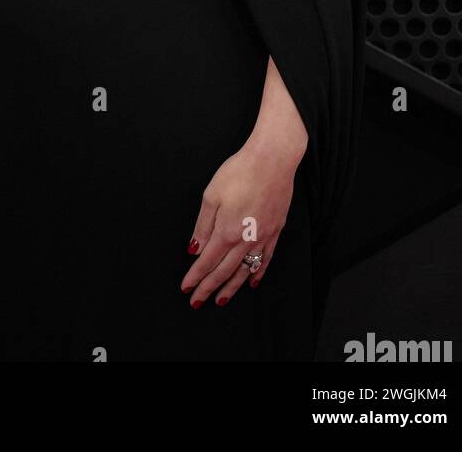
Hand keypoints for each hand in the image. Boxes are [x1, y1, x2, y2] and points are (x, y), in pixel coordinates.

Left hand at [179, 137, 299, 307]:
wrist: (272, 160)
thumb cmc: (239, 172)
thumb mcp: (211, 195)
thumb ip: (203, 226)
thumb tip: (195, 249)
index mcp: (226, 231)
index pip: (207, 261)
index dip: (196, 277)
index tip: (186, 288)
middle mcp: (245, 239)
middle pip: (224, 270)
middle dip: (209, 287)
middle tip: (198, 301)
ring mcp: (263, 237)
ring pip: (245, 270)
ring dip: (232, 287)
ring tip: (221, 300)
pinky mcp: (275, 231)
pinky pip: (265, 259)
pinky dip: (257, 273)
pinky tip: (251, 282)